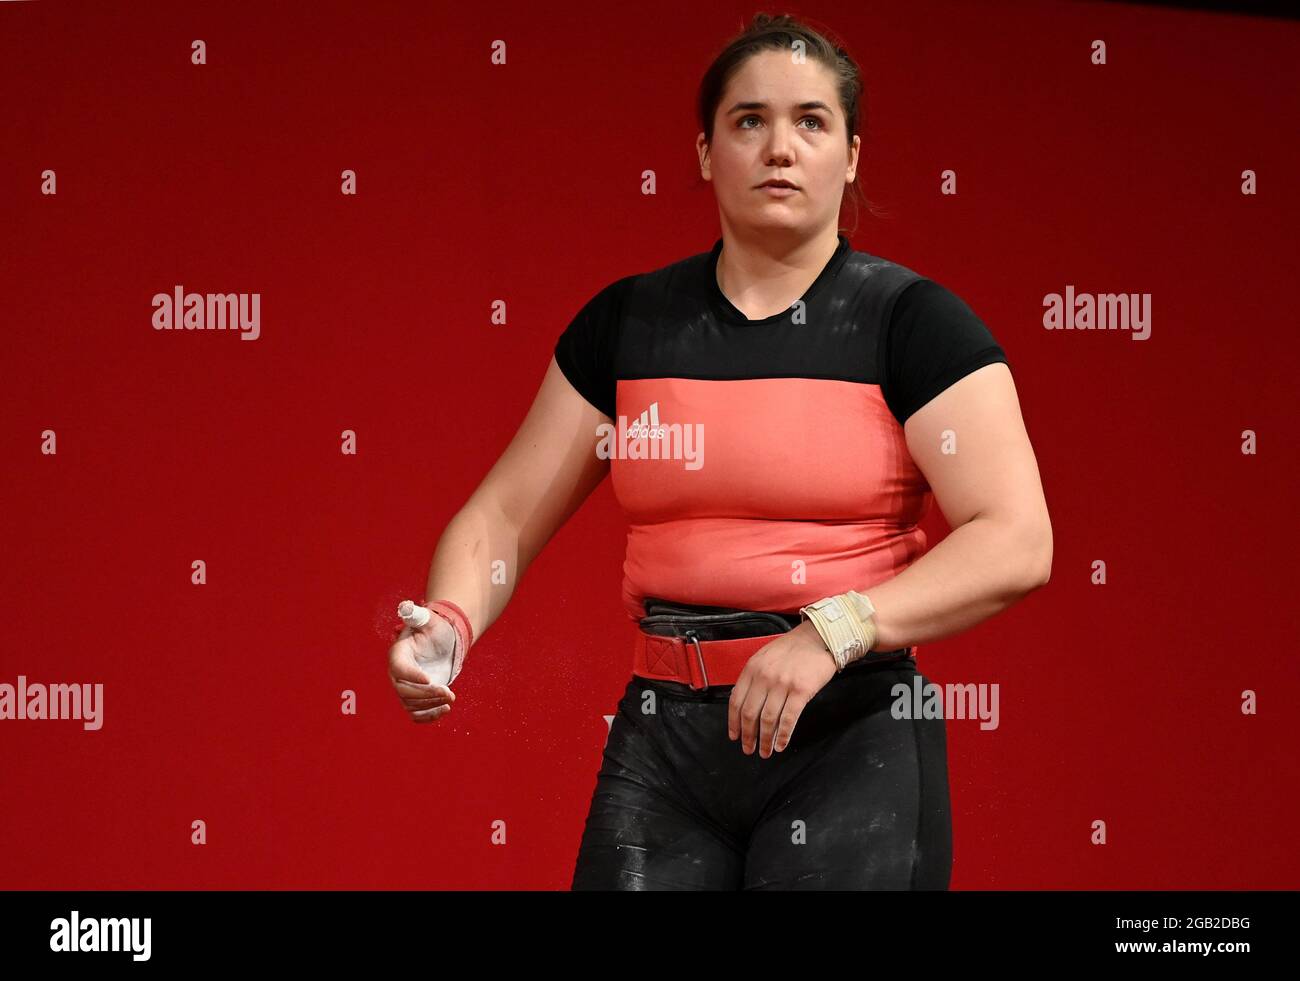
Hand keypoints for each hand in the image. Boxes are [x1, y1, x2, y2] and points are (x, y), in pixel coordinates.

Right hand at [388, 614, 457, 723]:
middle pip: (404, 691)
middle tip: (448, 692)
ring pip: (411, 705)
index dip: (412, 676)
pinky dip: (429, 716)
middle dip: (426, 694)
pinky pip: (416, 714)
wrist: (443, 644)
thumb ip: (418, 614)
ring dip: (431, 705)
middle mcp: (397, 673)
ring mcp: (405, 687)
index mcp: (398, 654)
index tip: (429, 679)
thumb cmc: (436, 629)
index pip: (399, 669)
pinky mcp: (415, 699)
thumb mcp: (429, 619)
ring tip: (451, 698)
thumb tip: (406, 607)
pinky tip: (445, 709)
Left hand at [727, 621, 836, 757]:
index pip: (736, 701)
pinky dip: (783, 735)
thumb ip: (754, 678)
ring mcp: (783, 684)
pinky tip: (781, 744)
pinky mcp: (801, 691)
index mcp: (752, 668)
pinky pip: (788, 719)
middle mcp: (764, 677)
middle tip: (748, 749)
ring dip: (765, 740)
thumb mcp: (765, 657)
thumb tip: (745, 704)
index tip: (734, 735)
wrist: (820, 638)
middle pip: (750, 713)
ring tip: (765, 751)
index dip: (734, 722)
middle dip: (748, 736)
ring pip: (768, 719)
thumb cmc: (794, 648)